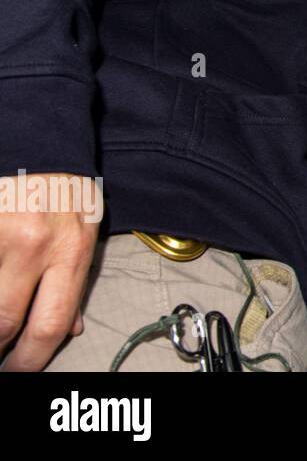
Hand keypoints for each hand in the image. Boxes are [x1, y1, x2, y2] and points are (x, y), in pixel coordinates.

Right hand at [0, 173, 99, 371]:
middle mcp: (33, 247)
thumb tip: (67, 330)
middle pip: (3, 323)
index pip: (48, 325)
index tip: (20, 372)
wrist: (42, 145)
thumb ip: (75, 282)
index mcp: (70, 252)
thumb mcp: (88, 233)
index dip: (30, 360)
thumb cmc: (69, 191)